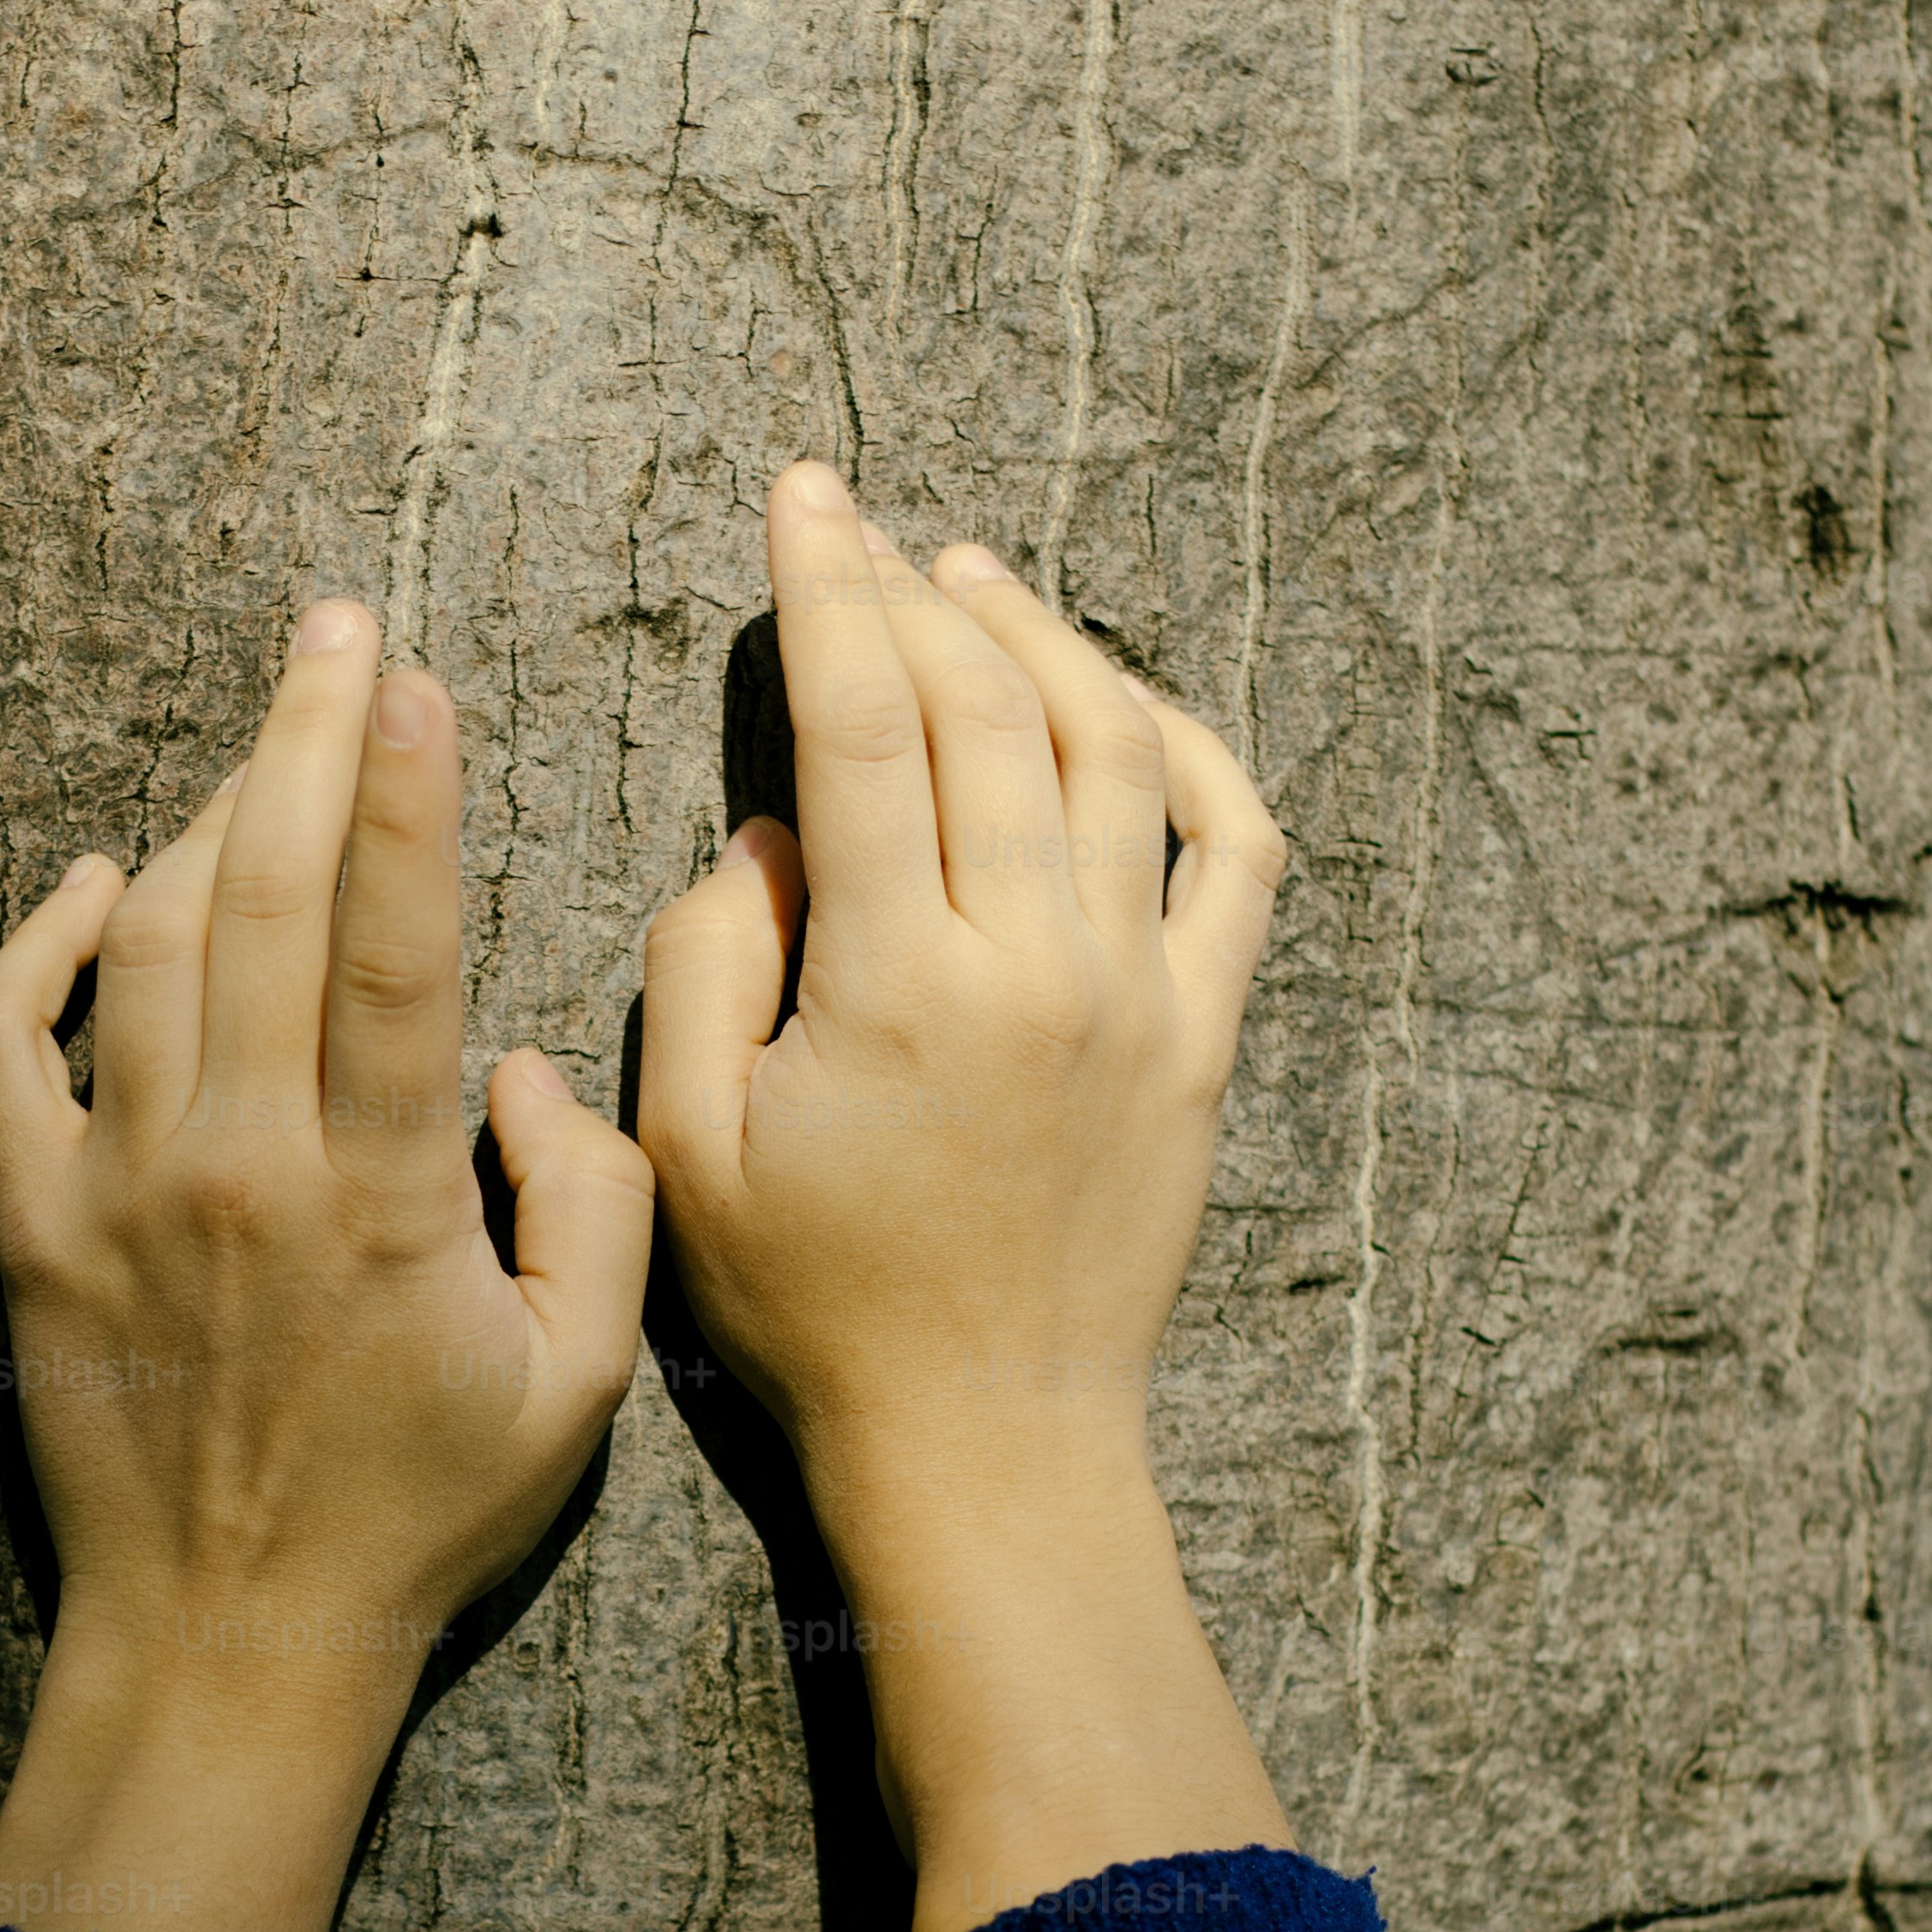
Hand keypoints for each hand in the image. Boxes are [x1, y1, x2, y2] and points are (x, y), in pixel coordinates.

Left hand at [0, 597, 655, 1931]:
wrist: (228, 1646)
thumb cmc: (418, 1518)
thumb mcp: (582, 1383)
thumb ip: (595, 1207)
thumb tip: (535, 1068)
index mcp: (376, 1194)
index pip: (389, 945)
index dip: (402, 794)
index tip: (411, 677)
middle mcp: (232, 1165)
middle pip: (256, 894)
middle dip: (302, 738)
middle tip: (333, 629)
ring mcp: (112, 1189)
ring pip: (141, 942)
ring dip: (201, 819)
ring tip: (264, 745)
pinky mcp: (31, 1227)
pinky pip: (4, 1044)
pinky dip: (38, 944)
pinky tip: (88, 880)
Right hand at [640, 458, 1289, 1527]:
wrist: (987, 1438)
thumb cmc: (816, 1306)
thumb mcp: (693, 1145)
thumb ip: (710, 963)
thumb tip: (770, 831)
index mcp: (902, 982)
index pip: (861, 726)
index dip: (827, 588)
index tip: (800, 493)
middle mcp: (1041, 964)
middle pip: (987, 711)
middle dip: (912, 590)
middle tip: (858, 523)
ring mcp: (1144, 991)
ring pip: (1115, 748)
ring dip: (1041, 639)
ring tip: (969, 578)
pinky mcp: (1207, 1034)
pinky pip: (1237, 848)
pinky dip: (1190, 747)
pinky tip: (1126, 699)